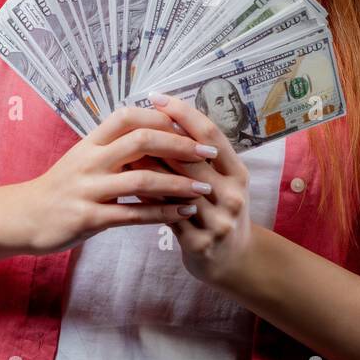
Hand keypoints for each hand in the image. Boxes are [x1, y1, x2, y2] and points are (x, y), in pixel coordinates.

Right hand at [13, 106, 218, 255]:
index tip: (190, 124)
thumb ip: (113, 146)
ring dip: (178, 183)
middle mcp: (90, 160)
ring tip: (204, 188)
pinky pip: (133, 214)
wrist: (22, 217)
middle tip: (208, 153)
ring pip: (142, 179)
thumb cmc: (60, 187)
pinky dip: (162, 213)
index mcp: (90, 142)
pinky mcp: (88, 218)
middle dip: (180, 145)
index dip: (162, 116)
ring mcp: (88, 189)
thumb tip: (153, 130)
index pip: (129, 115)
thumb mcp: (82, 158)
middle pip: (141, 140)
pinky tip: (183, 213)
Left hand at [145, 92, 252, 287]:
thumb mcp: (222, 181)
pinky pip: (166, 215)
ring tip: (122, 148)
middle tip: (129, 120)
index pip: (210, 134)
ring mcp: (218, 221)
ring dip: (147, 166)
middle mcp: (232, 195)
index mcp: (238, 173)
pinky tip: (127, 184)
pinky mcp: (199, 243)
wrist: (233, 262)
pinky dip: (145, 198)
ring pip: (176, 186)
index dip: (183, 112)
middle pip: (191, 157)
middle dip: (158, 137)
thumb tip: (164, 116)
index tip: (157, 97)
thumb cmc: (219, 211)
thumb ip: (199, 156)